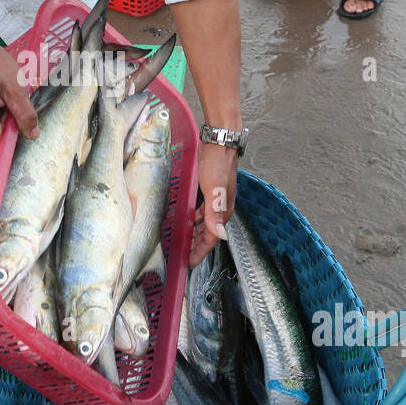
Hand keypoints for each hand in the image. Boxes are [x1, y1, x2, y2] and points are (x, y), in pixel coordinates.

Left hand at [189, 142, 237, 268]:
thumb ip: (215, 213)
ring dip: (196, 235)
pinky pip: (203, 212)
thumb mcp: (214, 189)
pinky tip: (190, 221)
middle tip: (182, 256)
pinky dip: (196, 220)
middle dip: (196, 247)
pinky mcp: (210, 191)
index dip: (199, 253)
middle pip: (208, 234)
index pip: (212, 240)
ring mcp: (216, 199)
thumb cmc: (217, 163)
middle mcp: (221, 208)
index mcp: (223, 211)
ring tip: (183, 243)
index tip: (188, 264)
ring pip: (205, 224)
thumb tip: (220, 237)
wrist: (221, 141)